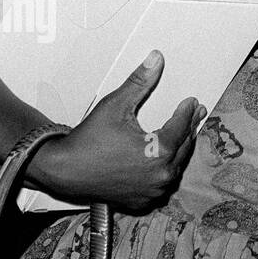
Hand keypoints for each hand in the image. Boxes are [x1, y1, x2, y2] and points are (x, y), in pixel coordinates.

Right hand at [32, 50, 204, 212]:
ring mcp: (151, 191)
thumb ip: (140, 82)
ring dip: (180, 148)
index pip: (181, 126)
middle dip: (189, 128)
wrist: (63, 170)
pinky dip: (166, 168)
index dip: (187, 112)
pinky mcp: (141, 200)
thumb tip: (157, 57)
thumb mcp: (116, 105)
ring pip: (175, 166)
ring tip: (184, 132)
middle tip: (195, 113)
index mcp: (159, 151)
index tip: (192, 101)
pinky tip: (167, 158)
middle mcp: (160, 175)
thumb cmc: (88, 138)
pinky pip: (162, 183)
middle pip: (183, 147)